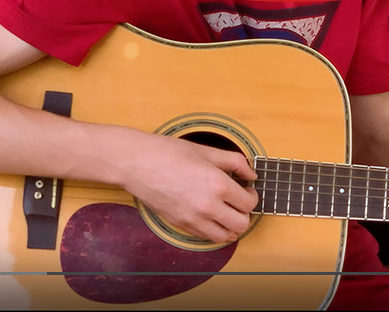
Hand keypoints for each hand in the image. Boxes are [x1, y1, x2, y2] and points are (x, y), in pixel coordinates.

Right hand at [118, 133, 257, 243]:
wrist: (136, 163)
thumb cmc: (168, 152)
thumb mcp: (206, 150)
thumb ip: (234, 162)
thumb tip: (251, 173)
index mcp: (218, 185)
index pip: (249, 203)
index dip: (252, 196)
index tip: (247, 189)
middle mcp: (208, 207)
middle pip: (241, 224)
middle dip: (245, 213)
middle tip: (239, 201)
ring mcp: (193, 219)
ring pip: (226, 236)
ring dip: (231, 225)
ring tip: (226, 210)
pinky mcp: (180, 225)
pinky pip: (206, 237)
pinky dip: (214, 230)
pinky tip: (211, 215)